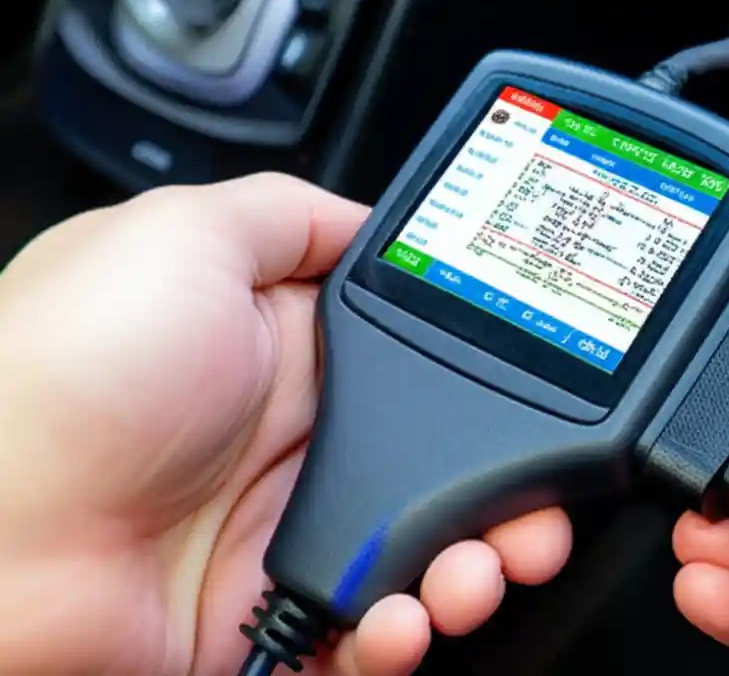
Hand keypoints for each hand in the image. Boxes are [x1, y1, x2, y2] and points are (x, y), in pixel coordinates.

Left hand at [0, 174, 571, 675]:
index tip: (542, 400)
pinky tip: (404, 619)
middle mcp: (290, 449)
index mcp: (285, 357)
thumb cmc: (62, 376)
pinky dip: (404, 640)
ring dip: (472, 572)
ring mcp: (279, 542)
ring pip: (421, 563)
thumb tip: (370, 218)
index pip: (424, 370)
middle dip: (505, 495)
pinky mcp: (265, 628)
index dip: (489, 387)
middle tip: (537, 515)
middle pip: (440, 473)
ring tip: (479, 573)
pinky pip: (365, 643)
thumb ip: (287, 218)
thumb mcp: (181, 239)